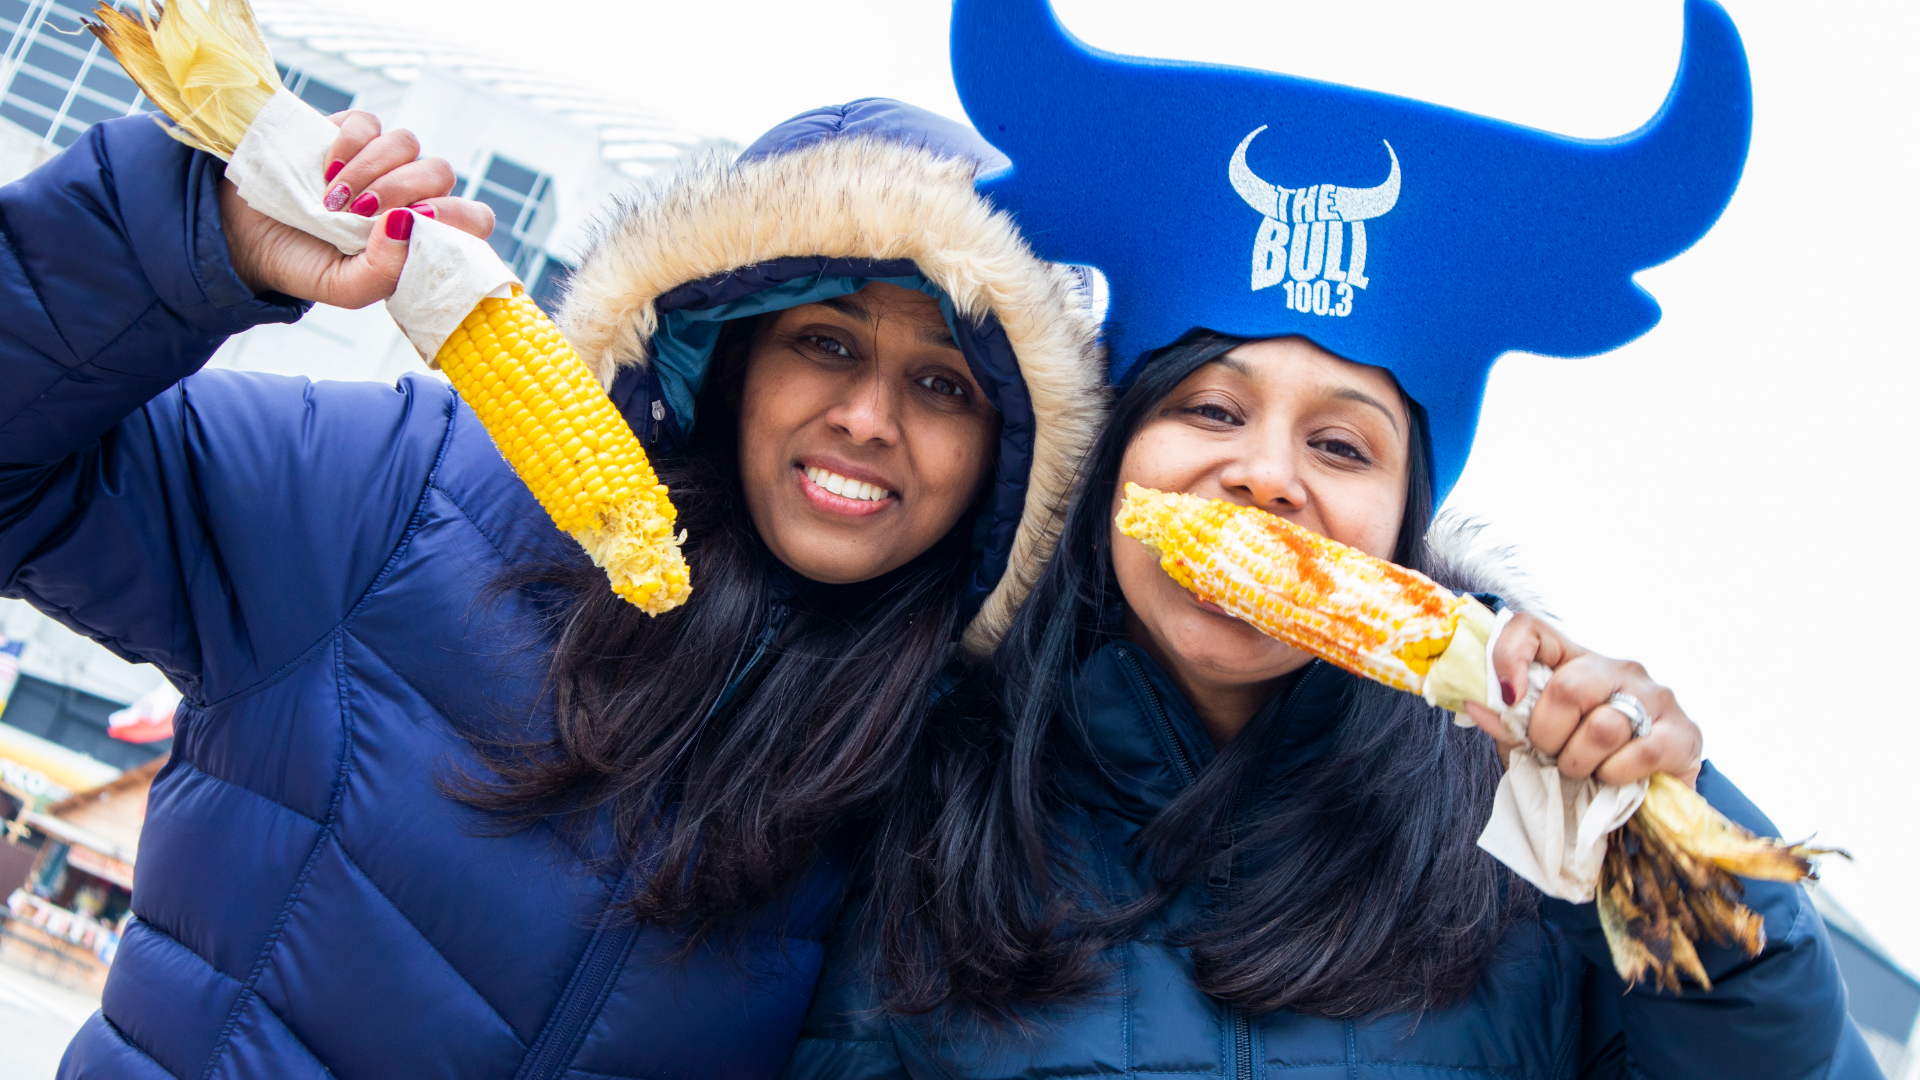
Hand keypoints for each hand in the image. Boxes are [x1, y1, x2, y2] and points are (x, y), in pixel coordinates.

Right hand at [221, 110, 494, 306]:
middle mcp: (409, 193)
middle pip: (441, 172)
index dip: (457, 217)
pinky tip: (326, 173)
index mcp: (423, 235)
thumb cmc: (305, 266)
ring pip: (408, 144)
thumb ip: (383, 274)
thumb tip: (405, 224)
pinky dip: (350, 145)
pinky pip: (369, 123)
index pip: (474, 217)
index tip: (417, 224)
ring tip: (334, 201)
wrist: (245, 236)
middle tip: (360, 215)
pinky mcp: (348, 132)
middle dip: (403, 192)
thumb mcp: (344, 289)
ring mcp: (380, 161)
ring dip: (372, 171)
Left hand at [1461, 613, 1702, 788]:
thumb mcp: (1535, 747)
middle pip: (1568, 687)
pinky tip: (1614, 779)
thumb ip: (1508, 725)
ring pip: (1603, 727)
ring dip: (1581, 763)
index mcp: (1573, 662)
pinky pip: (1639, 752)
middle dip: (1548, 735)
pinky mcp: (1684, 732)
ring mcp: (1655, 696)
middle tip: (1552, 756)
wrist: (1640, 807)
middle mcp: (1617, 668)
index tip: (1507, 696)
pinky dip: (1615, 775)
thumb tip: (1475, 704)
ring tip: (1583, 772)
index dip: (1509, 656)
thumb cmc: (1581, 766)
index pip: (1531, 630)